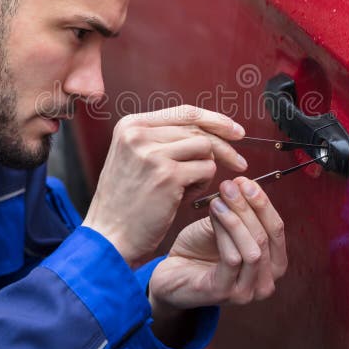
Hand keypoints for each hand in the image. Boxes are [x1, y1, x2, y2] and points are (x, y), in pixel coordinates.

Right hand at [82, 105, 247, 265]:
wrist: (109, 236)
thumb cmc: (127, 202)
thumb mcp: (136, 159)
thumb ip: (164, 140)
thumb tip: (210, 131)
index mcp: (131, 125)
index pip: (184, 112)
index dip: (214, 119)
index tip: (235, 130)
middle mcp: (139, 134)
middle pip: (198, 129)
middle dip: (223, 147)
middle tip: (239, 163)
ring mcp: (152, 153)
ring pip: (205, 148)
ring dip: (207, 168)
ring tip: (190, 186)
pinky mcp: (167, 175)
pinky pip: (206, 169)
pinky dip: (204, 184)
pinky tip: (186, 196)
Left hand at [148, 177, 287, 317]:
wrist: (170, 273)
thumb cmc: (199, 250)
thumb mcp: (225, 225)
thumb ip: (240, 211)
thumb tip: (246, 183)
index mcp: (272, 265)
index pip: (277, 229)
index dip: (263, 203)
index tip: (246, 182)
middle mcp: (265, 283)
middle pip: (267, 238)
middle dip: (249, 207)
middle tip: (231, 186)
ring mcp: (246, 292)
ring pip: (253, 250)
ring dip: (236, 219)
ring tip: (219, 199)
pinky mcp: (224, 293)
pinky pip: (232, 259)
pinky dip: (224, 232)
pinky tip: (214, 213)